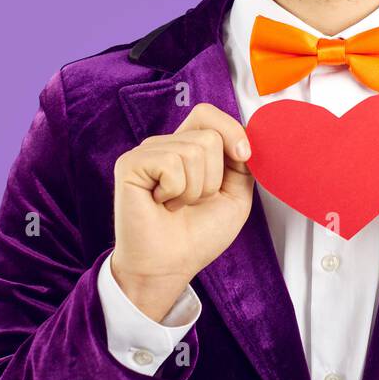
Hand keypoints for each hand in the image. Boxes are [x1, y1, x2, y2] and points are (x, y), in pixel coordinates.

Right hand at [111, 103, 254, 319]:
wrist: (171, 266)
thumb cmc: (197, 236)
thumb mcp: (235, 195)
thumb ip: (242, 163)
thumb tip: (247, 137)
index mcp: (188, 148)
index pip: (208, 114)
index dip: (231, 131)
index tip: (244, 156)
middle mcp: (166, 145)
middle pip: (208, 134)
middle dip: (214, 177)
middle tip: (195, 199)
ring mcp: (147, 153)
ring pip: (193, 150)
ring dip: (195, 189)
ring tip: (178, 205)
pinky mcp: (131, 164)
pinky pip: (171, 163)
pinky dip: (176, 191)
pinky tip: (162, 203)